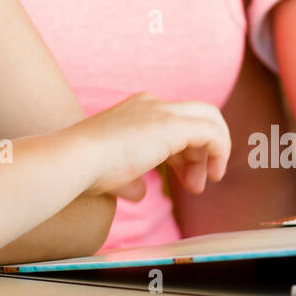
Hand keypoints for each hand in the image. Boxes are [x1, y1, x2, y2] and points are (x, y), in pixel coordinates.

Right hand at [72, 92, 230, 197]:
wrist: (75, 158)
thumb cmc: (86, 168)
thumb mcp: (113, 173)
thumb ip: (130, 179)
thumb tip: (140, 192)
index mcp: (136, 109)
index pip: (174, 123)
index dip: (185, 153)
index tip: (184, 179)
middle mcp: (151, 103)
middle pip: (197, 117)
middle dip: (201, 152)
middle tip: (195, 185)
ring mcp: (161, 111)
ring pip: (209, 120)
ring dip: (212, 155)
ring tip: (198, 187)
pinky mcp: (172, 125)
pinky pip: (212, 132)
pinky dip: (220, 152)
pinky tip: (213, 174)